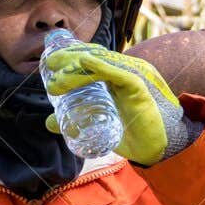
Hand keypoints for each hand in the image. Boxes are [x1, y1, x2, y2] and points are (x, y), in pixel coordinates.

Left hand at [42, 44, 203, 165]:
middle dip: (70, 56)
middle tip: (49, 64)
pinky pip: (122, 74)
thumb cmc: (131, 134)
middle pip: (95, 55)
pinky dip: (104, 67)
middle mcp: (125, 71)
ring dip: (78, 68)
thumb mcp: (98, 125)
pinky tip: (87, 61)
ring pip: (103, 64)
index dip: (71, 54)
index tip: (50, 61)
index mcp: (117, 75)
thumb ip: (75, 121)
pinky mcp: (141, 89)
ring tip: (57, 81)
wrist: (155, 150)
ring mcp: (134, 77)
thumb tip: (48, 122)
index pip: (92, 56)